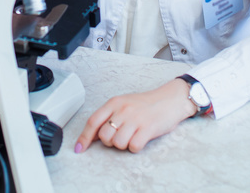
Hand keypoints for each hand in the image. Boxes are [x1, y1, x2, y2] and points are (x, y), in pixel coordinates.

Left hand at [74, 78, 197, 153]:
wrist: (170, 100)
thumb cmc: (146, 104)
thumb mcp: (124, 104)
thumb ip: (108, 116)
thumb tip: (93, 134)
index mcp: (114, 102)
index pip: (93, 121)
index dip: (84, 137)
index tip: (79, 148)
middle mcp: (123, 110)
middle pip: (104, 136)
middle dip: (110, 141)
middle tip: (121, 135)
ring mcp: (135, 119)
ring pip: (118, 143)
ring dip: (124, 144)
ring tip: (132, 136)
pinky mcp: (147, 128)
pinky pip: (133, 146)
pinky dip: (135, 147)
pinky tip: (140, 138)